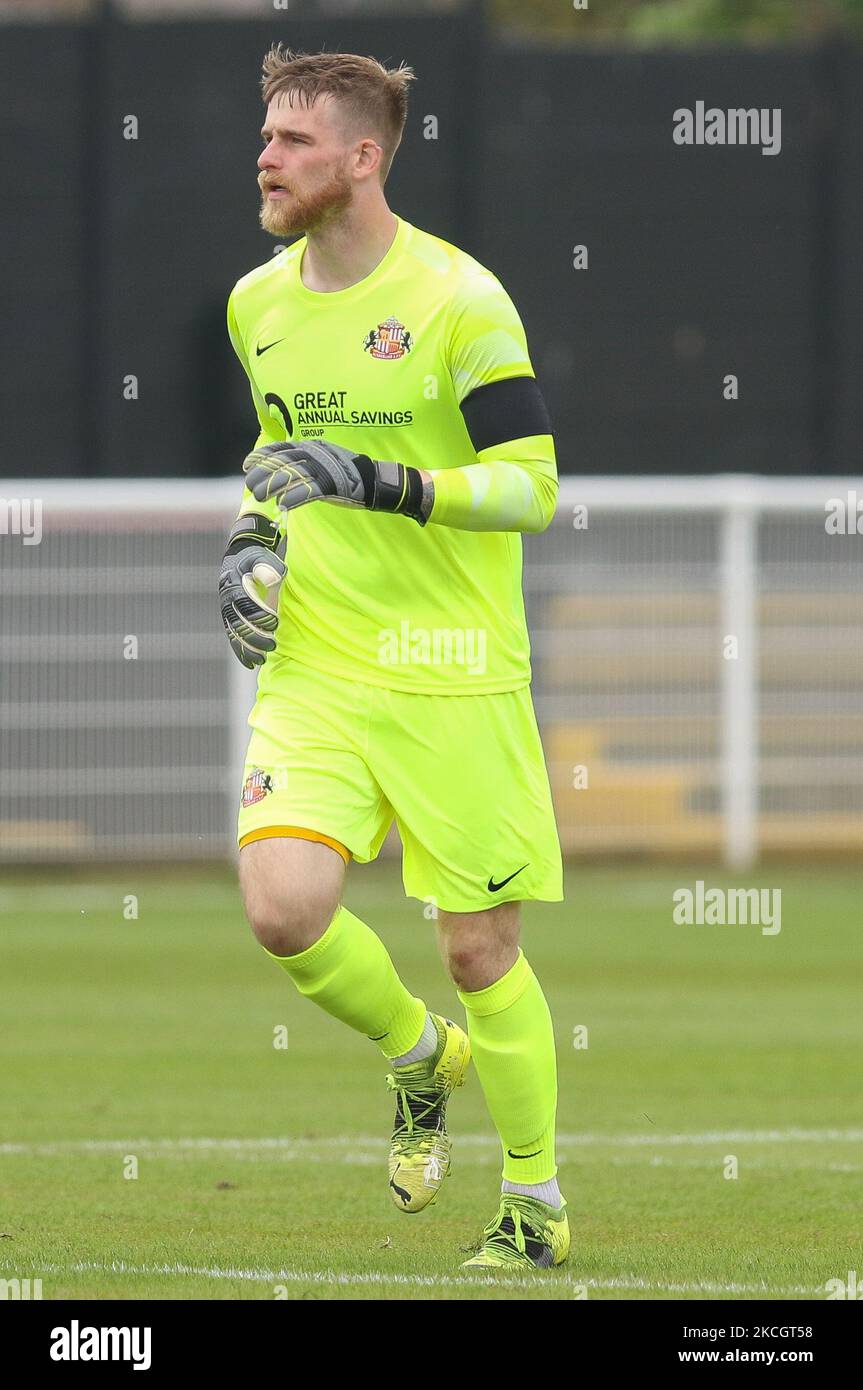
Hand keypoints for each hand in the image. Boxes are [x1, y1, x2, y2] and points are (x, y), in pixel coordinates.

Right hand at [218, 513, 286, 668]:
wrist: (240, 557)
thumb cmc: (257, 559)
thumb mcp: (263, 558)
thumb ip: (267, 568)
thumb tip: (272, 580)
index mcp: (234, 583)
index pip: (245, 603)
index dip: (259, 615)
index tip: (275, 624)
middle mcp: (226, 598)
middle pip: (237, 622)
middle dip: (254, 636)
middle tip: (272, 645)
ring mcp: (225, 609)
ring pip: (233, 633)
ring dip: (247, 649)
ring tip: (262, 660)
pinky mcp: (228, 618)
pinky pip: (232, 637)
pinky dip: (240, 651)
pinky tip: (251, 663)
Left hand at [242, 438, 427, 524]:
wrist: (374, 481)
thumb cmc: (345, 474)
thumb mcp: (321, 461)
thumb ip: (303, 463)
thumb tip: (280, 470)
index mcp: (311, 447)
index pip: (282, 448)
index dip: (262, 456)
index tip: (247, 464)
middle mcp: (316, 454)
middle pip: (283, 462)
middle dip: (263, 473)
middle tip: (250, 485)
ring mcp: (324, 469)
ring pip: (293, 476)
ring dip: (274, 486)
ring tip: (260, 496)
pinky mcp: (333, 484)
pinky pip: (310, 491)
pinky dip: (295, 497)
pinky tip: (283, 504)